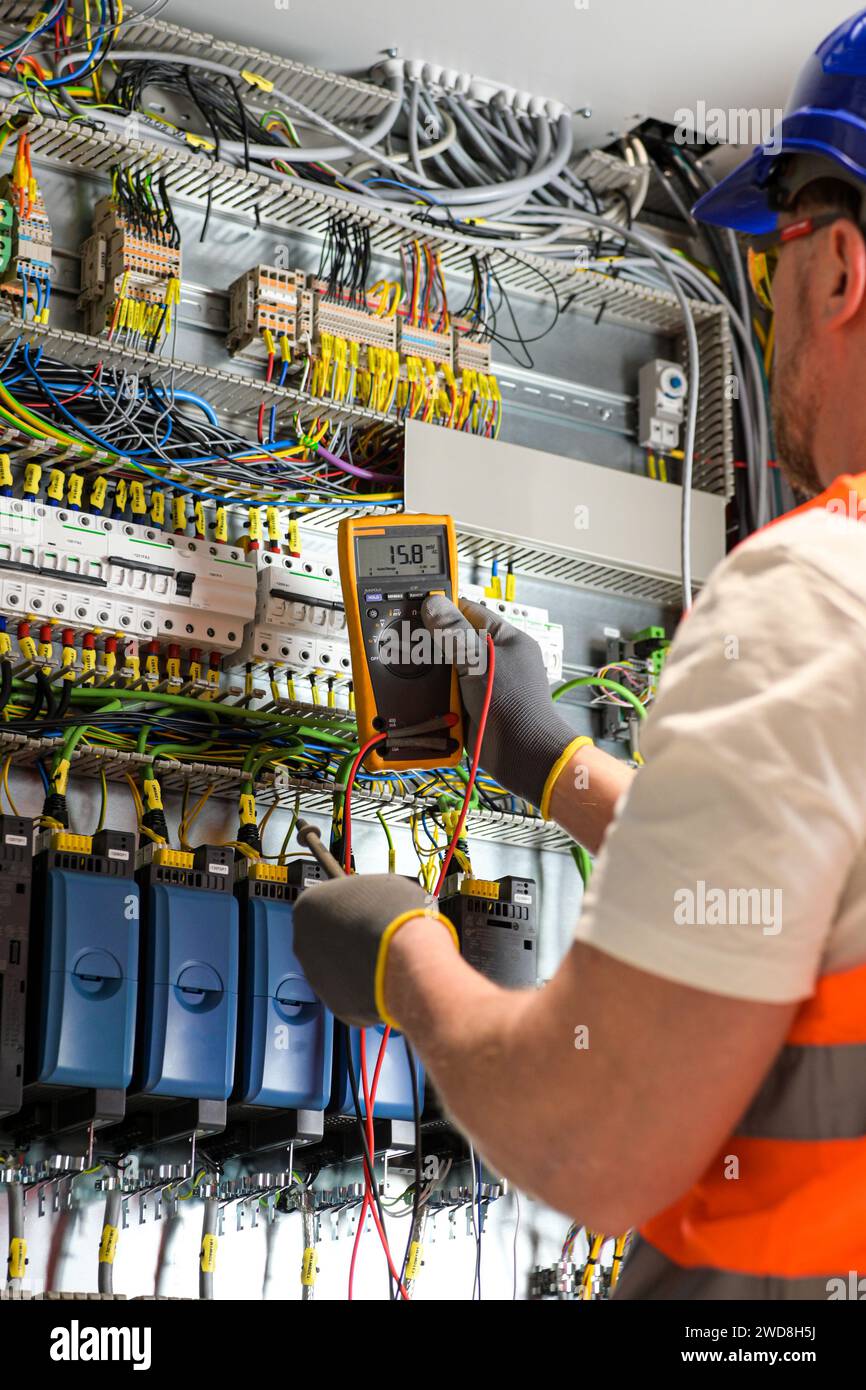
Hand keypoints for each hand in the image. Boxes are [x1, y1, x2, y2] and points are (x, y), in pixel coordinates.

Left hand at [292, 873, 457, 1026]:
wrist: (408, 961)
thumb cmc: (394, 919)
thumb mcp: (381, 885)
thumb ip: (364, 894)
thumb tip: (373, 900)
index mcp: (308, 906)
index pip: (320, 905)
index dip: (346, 908)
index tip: (360, 911)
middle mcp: (304, 943)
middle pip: (324, 939)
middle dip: (348, 938)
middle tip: (374, 934)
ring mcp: (317, 976)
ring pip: (337, 968)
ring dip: (356, 964)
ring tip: (385, 957)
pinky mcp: (336, 1004)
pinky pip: (351, 993)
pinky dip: (366, 988)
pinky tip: (385, 978)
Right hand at [421, 595, 588, 814]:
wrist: (522, 756)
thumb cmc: (516, 706)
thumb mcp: (481, 661)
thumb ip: (455, 633)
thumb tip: (434, 605)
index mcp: (505, 639)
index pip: (469, 612)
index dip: (443, 607)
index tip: (416, 604)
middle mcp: (493, 661)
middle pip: (453, 642)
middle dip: (430, 643)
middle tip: (402, 637)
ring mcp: (480, 685)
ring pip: (445, 670)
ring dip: (429, 673)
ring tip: (405, 665)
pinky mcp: (469, 707)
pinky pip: (444, 695)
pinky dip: (432, 695)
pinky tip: (415, 692)